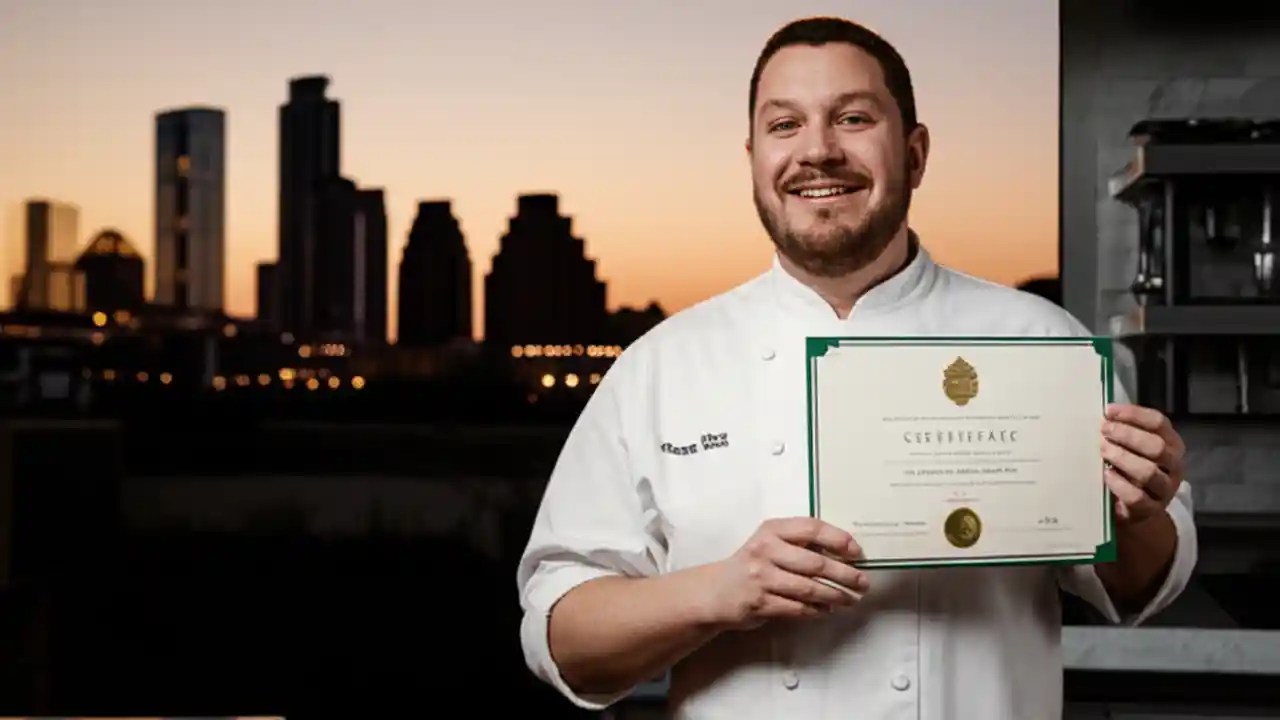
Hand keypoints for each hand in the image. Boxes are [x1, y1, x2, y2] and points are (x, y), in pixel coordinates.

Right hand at [706, 517, 869, 630]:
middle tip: (863, 583)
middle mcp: (765, 550)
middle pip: (815, 562)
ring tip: (850, 600)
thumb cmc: (752, 565)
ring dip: (835, 596)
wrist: (715, 591)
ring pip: (809, 588)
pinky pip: (797, 607)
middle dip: (845, 574)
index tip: (856, 552)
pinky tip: (826, 610)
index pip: (811, 528)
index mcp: (772, 530)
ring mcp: (761, 577)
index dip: (838, 539)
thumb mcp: (770, 543)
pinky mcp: (759, 602)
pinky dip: (816, 610)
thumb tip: (844, 553)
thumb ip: (799, 544)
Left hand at [1100, 403, 1185, 524]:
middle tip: (1104, 431)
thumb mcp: (1133, 446)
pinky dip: (1118, 483)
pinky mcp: (1151, 509)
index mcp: (1172, 443)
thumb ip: (1124, 430)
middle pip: (1157, 446)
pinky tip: (1106, 473)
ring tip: (1103, 451)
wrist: (1136, 508)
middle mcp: (1174, 465)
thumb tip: (1105, 414)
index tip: (1109, 411)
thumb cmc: (1131, 468)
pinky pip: (1136, 496)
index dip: (1133, 414)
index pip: (1158, 423)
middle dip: (1127, 435)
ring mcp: (1165, 489)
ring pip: (1148, 472)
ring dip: (1122, 458)